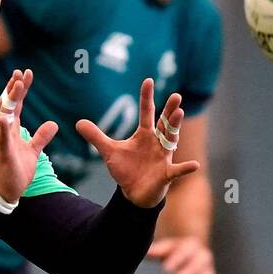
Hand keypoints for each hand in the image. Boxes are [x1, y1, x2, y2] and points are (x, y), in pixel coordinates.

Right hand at [0, 69, 58, 202]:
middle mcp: (6, 131)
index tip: (26, 73)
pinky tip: (4, 117)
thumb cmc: (16, 170)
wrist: (6, 190)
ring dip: (9, 101)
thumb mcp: (33, 151)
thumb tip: (53, 124)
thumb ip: (41, 137)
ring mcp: (3, 141)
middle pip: (9, 105)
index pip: (17, 104)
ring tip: (15, 85)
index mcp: (13, 129)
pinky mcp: (4, 153)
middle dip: (13, 88)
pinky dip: (3, 127)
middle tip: (19, 72)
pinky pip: (3, 138)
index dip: (21, 89)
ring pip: (5, 116)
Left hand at [75, 79, 198, 207]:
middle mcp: (156, 142)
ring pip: (171, 140)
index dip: (146, 97)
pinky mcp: (166, 174)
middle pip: (164, 123)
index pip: (146, 112)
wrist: (135, 192)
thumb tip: (78, 122)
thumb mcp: (109, 152)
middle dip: (169, 110)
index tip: (147, 80)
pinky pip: (177, 170)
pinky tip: (194, 165)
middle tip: (175, 96)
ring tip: (179, 113)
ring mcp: (163, 157)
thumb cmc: (127, 169)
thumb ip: (96, 137)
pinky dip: (185, 168)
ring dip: (175, 127)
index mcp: (144, 135)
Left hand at [147, 236, 217, 273]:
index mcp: (192, 246)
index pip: (185, 252)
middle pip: (198, 266)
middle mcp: (203, 258)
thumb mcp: (166, 247)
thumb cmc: (172, 251)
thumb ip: (158, 249)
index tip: (166, 269)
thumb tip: (148, 252)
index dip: (176, 260)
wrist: (190, 252)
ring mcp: (207, 273)